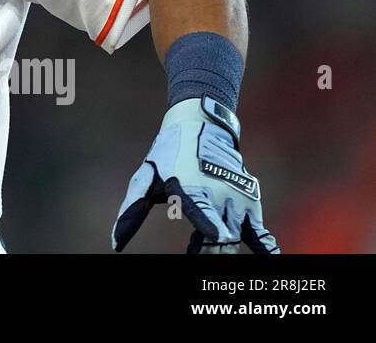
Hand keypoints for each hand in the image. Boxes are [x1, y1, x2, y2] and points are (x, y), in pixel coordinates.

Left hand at [112, 95, 279, 253]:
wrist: (199, 124)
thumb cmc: (167, 155)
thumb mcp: (146, 178)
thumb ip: (131, 212)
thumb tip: (116, 243)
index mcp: (188, 189)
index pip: (202, 216)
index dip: (207, 232)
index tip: (211, 240)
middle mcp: (217, 193)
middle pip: (220, 237)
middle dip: (212, 252)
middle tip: (200, 255)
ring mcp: (235, 197)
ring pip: (236, 237)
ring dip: (225, 251)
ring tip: (213, 253)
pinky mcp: (249, 200)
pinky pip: (260, 231)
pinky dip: (265, 248)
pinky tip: (268, 260)